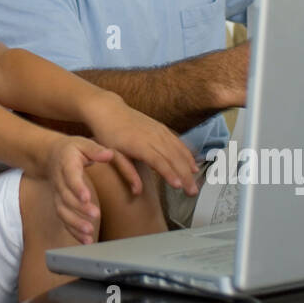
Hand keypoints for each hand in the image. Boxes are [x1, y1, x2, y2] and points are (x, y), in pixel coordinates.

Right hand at [44, 136, 123, 244]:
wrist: (50, 155)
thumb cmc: (71, 149)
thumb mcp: (83, 143)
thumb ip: (96, 150)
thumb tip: (108, 155)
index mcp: (66, 164)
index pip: (70, 176)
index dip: (77, 187)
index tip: (86, 197)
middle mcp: (60, 181)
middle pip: (67, 197)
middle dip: (79, 208)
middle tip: (95, 215)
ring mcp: (58, 194)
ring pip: (63, 211)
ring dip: (75, 224)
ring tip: (89, 233)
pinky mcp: (60, 204)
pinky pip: (64, 219)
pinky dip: (73, 231)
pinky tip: (86, 240)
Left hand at [82, 93, 199, 195]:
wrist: (109, 110)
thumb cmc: (108, 135)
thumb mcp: (113, 154)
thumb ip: (127, 172)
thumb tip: (137, 192)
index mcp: (138, 144)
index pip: (158, 161)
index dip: (169, 173)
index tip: (179, 186)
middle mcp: (152, 136)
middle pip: (172, 157)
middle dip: (184, 175)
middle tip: (192, 192)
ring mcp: (158, 130)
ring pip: (178, 150)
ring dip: (189, 166)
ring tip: (195, 183)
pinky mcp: (161, 127)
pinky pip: (178, 142)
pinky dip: (187, 154)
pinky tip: (193, 165)